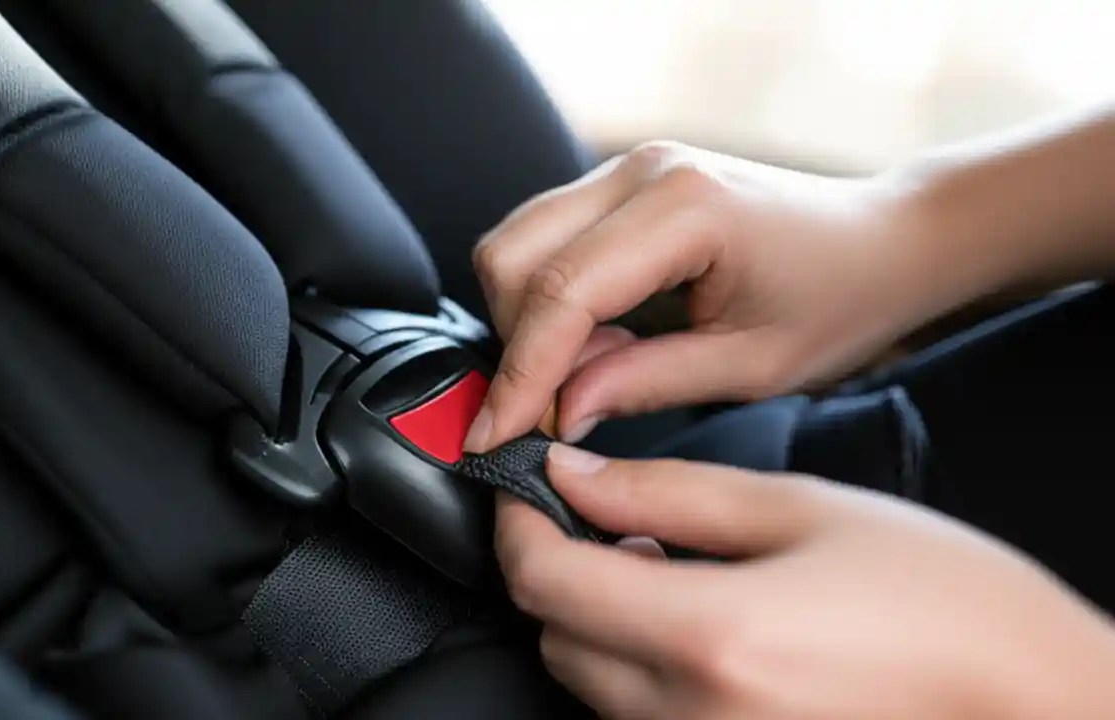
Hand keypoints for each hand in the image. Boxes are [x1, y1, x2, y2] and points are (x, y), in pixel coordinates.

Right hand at [465, 141, 956, 451]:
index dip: (520, 374)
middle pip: (514, 257)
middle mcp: (643, 172)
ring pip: (516, 243)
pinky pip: (544, 239)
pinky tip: (595, 339)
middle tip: (550, 411)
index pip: (563, 293)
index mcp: (685, 210)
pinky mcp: (623, 184)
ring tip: (585, 373)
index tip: (492, 437)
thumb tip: (556, 413)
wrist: (882, 243)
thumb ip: (644, 383)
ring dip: (525, 320)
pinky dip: (545, 298)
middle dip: (515, 343)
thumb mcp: (751, 367)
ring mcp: (628, 169)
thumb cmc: (838, 301)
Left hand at [496, 445, 1114, 718]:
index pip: (546, 583)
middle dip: (561, 571)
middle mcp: (691, 717)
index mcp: (709, 638)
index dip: (519, 527)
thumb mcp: (802, 510)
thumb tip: (574, 474)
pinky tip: (700, 629)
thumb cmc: (939, 599)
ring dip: (600, 620)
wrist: (1027, 699)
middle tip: (617, 521)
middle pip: (555, 638)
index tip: (528, 491)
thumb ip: (669, 491)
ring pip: (588, 684)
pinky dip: (639, 670)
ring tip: (676, 572)